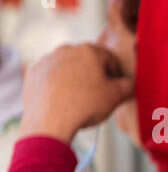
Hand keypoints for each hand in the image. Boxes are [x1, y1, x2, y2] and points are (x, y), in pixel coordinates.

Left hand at [18, 43, 133, 141]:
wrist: (50, 121)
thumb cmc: (84, 106)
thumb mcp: (116, 97)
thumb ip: (128, 85)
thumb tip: (130, 83)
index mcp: (89, 52)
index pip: (109, 57)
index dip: (116, 72)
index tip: (117, 84)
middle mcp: (66, 50)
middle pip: (86, 60)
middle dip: (94, 73)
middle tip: (99, 92)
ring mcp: (47, 61)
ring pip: (67, 66)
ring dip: (75, 77)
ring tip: (79, 98)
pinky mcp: (33, 73)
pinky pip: (50, 75)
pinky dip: (57, 84)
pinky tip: (62, 99)